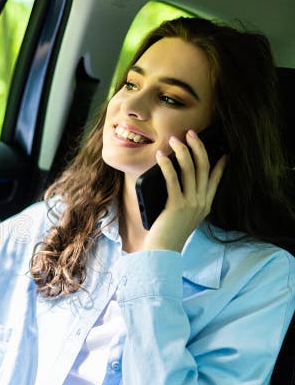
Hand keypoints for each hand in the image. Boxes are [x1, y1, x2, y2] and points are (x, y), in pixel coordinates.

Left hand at [142, 129, 227, 251]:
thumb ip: (184, 199)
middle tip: (190, 133)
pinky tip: (162, 156)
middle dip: (198, 147)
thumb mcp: (183, 215)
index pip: (215, 179)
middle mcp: (201, 202)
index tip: (223, 152)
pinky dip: (167, 165)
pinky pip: (173, 179)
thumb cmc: (168, 232)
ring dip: (182, 151)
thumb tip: (176, 178)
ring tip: (174, 140)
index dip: (219, 163)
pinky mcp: (177, 205)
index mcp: (205, 204)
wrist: (163, 251)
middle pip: (203, 167)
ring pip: (190, 170)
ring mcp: (191, 204)